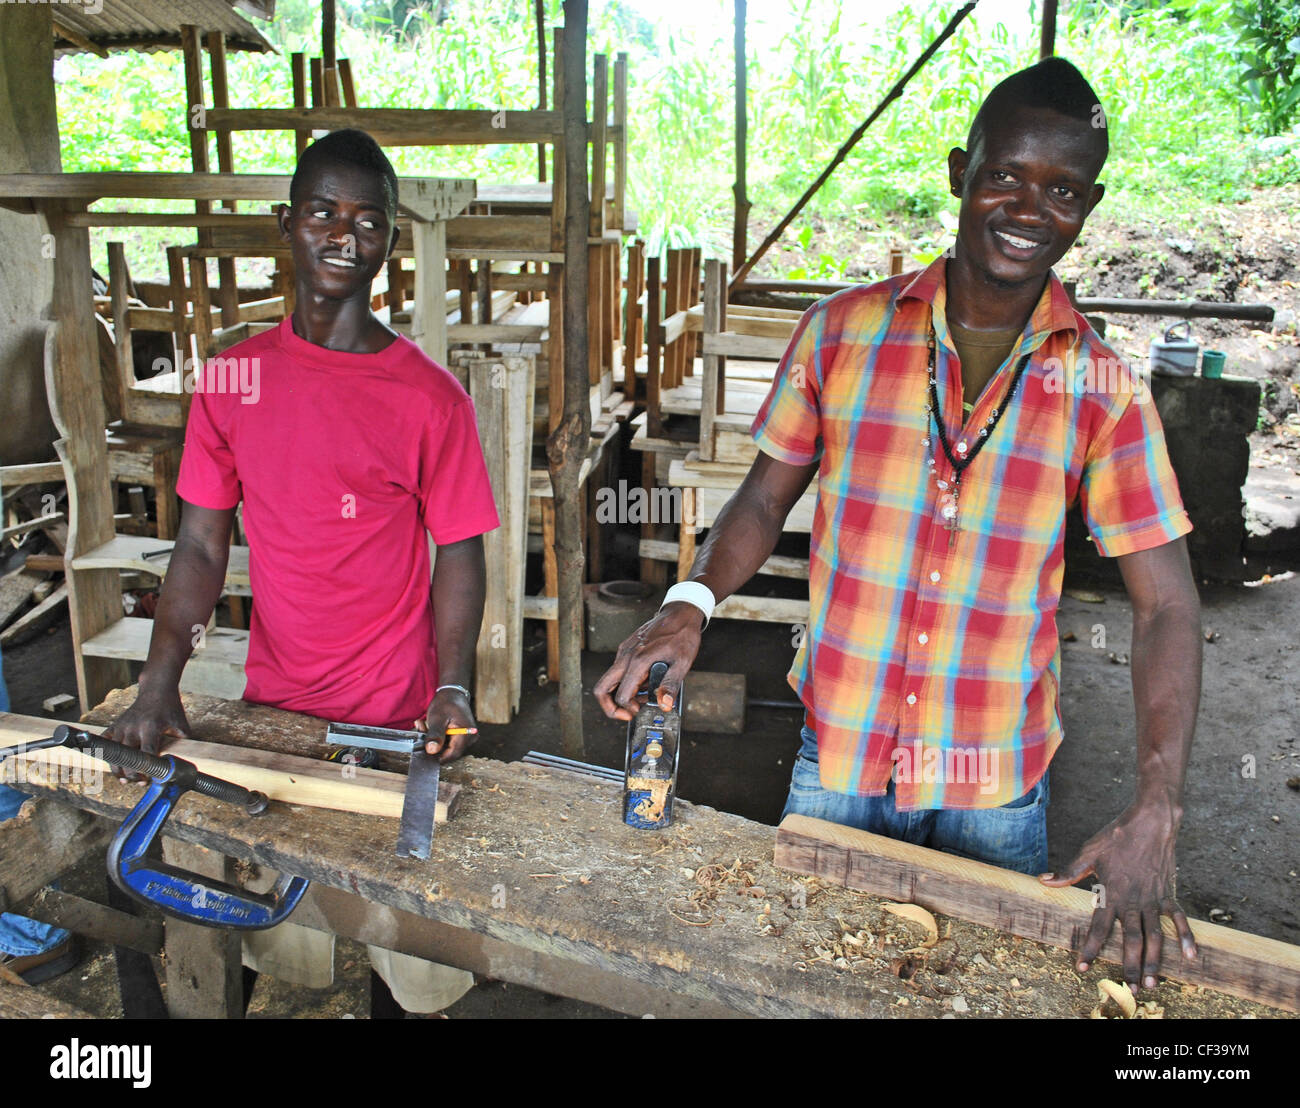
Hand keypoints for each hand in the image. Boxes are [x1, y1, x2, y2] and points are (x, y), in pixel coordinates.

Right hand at [101, 685, 189, 781]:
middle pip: (126, 757)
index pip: (146, 754)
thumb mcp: (181, 724)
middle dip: (130, 774)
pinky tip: (114, 764)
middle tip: (139, 782)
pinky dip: (106, 755)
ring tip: (125, 779)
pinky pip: (104, 744)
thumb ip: (183, 742)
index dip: (147, 770)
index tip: (150, 779)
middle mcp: (133, 728)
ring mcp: (121, 727)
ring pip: (113, 754)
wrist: (156, 690)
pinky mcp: (114, 726)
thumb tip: (186, 761)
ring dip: (117, 769)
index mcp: (150, 728)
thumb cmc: (170, 708)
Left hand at [420, 687, 477, 761]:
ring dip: (434, 739)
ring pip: (447, 747)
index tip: (424, 751)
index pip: (453, 754)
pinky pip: (449, 742)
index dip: (438, 756)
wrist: (452, 693)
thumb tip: (431, 750)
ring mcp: (467, 737)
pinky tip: (430, 726)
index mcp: (467, 734)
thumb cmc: (446, 703)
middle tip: (421, 730)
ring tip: (424, 725)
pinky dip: (438, 737)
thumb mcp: (438, 718)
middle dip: (433, 744)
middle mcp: (470, 737)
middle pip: (449, 751)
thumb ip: (435, 735)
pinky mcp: (463, 736)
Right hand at [593, 602, 703, 720]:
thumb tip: (664, 705)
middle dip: (610, 707)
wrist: (679, 614)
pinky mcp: (625, 649)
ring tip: (644, 695)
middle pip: (602, 689)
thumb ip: (670, 685)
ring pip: (609, 680)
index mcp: (638, 661)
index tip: (639, 711)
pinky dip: (627, 681)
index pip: (622, 695)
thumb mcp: (682, 663)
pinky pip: (618, 670)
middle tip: (627, 714)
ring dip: (622, 694)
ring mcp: (623, 652)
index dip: (628, 709)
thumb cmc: (682, 635)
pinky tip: (646, 681)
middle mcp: (625, 656)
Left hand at [1040, 800, 1196, 990]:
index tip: (1083, 968)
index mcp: (1112, 892)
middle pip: (1131, 940)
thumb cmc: (1116, 836)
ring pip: (1155, 937)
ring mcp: (1153, 899)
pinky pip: (1179, 919)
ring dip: (1154, 961)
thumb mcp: (1089, 852)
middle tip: (1130, 992)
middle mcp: (1133, 901)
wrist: (1150, 822)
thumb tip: (1044, 881)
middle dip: (1128, 966)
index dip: (1090, 948)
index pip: (1098, 927)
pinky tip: (1191, 958)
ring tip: (1151, 984)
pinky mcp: (1168, 893)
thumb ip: (1069, 872)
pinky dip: (1186, 937)